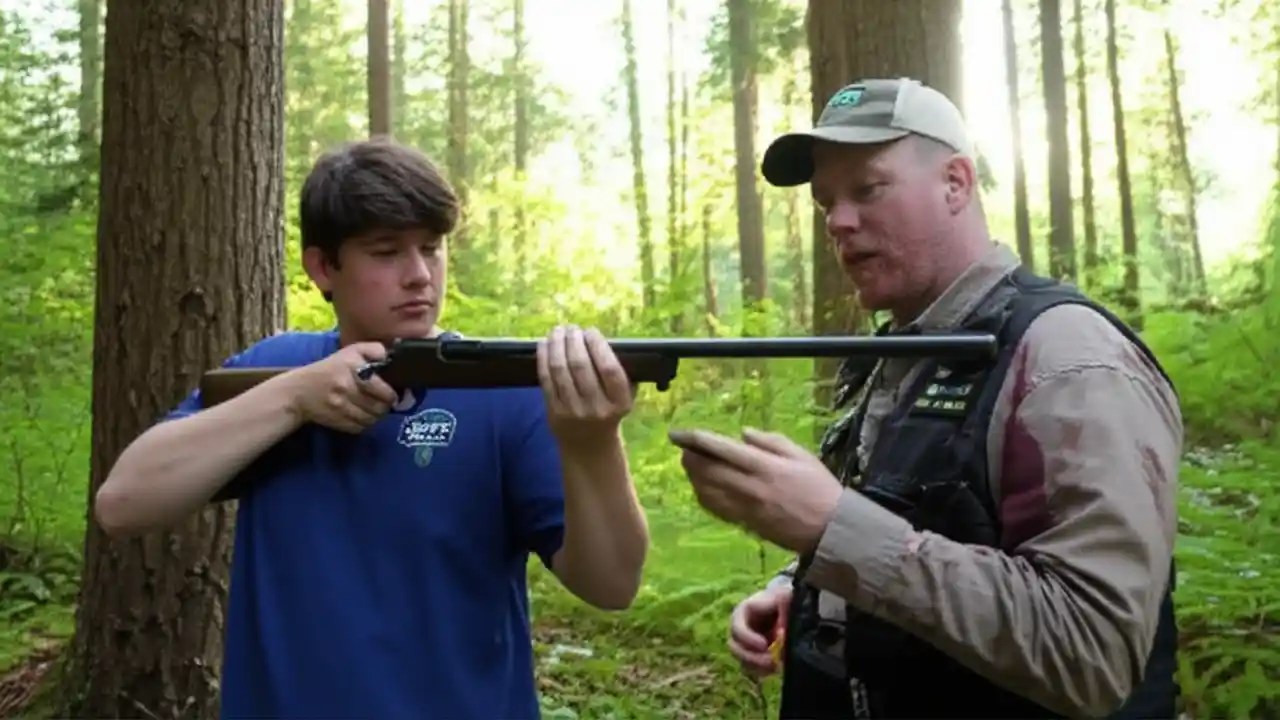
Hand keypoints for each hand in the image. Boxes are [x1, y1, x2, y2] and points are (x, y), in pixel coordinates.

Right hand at [287, 342, 400, 432]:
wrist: (299, 391)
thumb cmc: (329, 369)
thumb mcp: (350, 351)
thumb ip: (373, 349)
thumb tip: (389, 357)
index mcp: (353, 368)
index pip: (382, 389)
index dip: (391, 394)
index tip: (391, 394)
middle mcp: (346, 387)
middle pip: (379, 407)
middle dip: (385, 407)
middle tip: (384, 403)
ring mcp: (341, 406)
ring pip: (371, 419)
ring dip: (376, 416)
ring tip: (373, 409)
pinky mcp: (337, 421)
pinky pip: (360, 428)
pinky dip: (364, 424)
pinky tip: (361, 416)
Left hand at [536, 325, 634, 444]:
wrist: (589, 446)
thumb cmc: (609, 412)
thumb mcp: (625, 397)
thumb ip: (619, 372)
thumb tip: (598, 339)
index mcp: (620, 402)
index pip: (609, 368)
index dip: (598, 345)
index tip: (592, 331)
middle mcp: (597, 408)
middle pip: (581, 365)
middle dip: (574, 340)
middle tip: (572, 328)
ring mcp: (573, 411)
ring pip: (560, 369)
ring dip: (557, 344)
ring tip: (558, 331)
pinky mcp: (554, 412)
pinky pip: (545, 379)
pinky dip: (544, 358)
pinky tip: (545, 344)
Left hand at [670, 427, 843, 553]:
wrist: (829, 528)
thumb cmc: (819, 487)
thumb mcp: (800, 455)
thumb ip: (770, 441)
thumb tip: (742, 434)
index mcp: (764, 466)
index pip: (721, 450)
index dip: (696, 440)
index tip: (678, 434)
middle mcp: (749, 487)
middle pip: (707, 471)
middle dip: (690, 458)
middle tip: (683, 449)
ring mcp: (745, 508)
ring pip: (706, 491)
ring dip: (693, 477)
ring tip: (691, 466)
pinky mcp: (745, 524)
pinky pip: (715, 509)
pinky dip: (703, 496)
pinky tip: (703, 488)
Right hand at [729, 585, 791, 678]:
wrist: (786, 607)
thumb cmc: (783, 599)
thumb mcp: (784, 598)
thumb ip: (784, 609)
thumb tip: (782, 629)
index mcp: (742, 613)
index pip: (737, 627)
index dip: (748, 638)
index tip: (764, 645)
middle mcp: (739, 630)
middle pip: (734, 647)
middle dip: (752, 657)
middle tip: (771, 661)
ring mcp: (744, 644)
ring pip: (742, 660)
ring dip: (758, 667)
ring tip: (776, 666)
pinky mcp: (752, 655)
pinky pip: (751, 668)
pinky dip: (763, 671)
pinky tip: (776, 668)